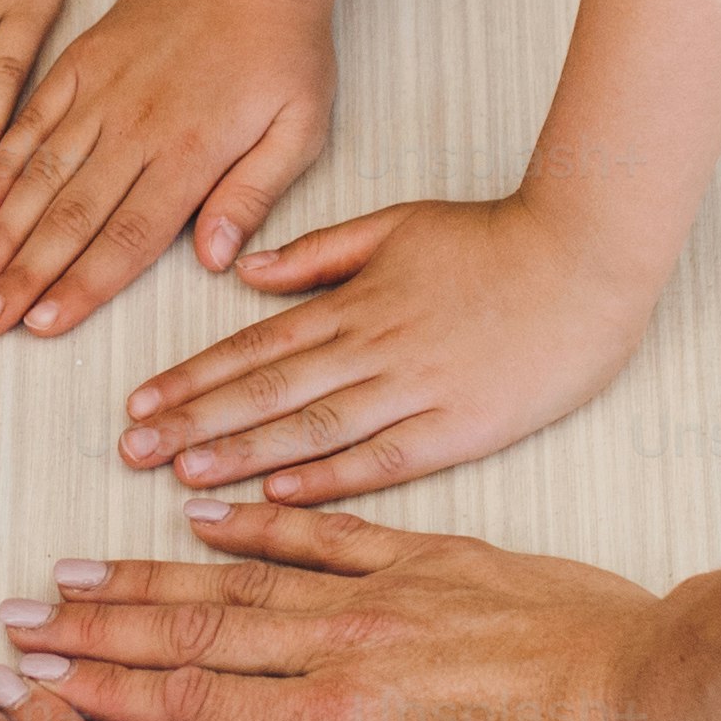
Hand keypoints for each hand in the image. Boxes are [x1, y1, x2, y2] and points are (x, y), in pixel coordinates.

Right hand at [0, 0, 333, 335]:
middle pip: (69, 219)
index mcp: (189, 154)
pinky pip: (32, 119)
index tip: (42, 325)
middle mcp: (135, 129)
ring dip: (1, 232)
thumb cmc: (284, 47)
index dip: (80, 287)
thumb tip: (216, 261)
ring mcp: (101, 94)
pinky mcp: (81, 61)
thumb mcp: (301, 129)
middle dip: (22, 277)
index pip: (126, 239)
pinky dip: (2, 162)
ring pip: (40, 175)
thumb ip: (253, 196)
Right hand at [0, 498, 720, 720]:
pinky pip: (323, 527)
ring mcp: (387, 591)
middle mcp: (349, 645)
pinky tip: (198, 511)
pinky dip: (255, 517)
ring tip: (74, 571)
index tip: (38, 684)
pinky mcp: (433, 554)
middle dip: (97, 630)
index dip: (106, 695)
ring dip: (151, 576)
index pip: (195, 708)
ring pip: (241, 577)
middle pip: (194, 636)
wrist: (663, 695)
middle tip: (18, 620)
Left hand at [114, 191, 668, 501]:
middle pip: (268, 391)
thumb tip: (246, 274)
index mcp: (355, 303)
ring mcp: (417, 390)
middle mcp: (374, 349)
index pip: (254, 347)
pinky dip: (329, 478)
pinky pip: (383, 458)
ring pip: (312, 427)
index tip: (139, 404)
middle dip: (194, 423)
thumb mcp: (397, 224)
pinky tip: (279, 495)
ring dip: (243, 453)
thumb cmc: (494, 240)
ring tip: (183, 476)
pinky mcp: (461, 427)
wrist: (587, 257)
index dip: (191, 378)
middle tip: (132, 452)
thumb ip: (320, 254)